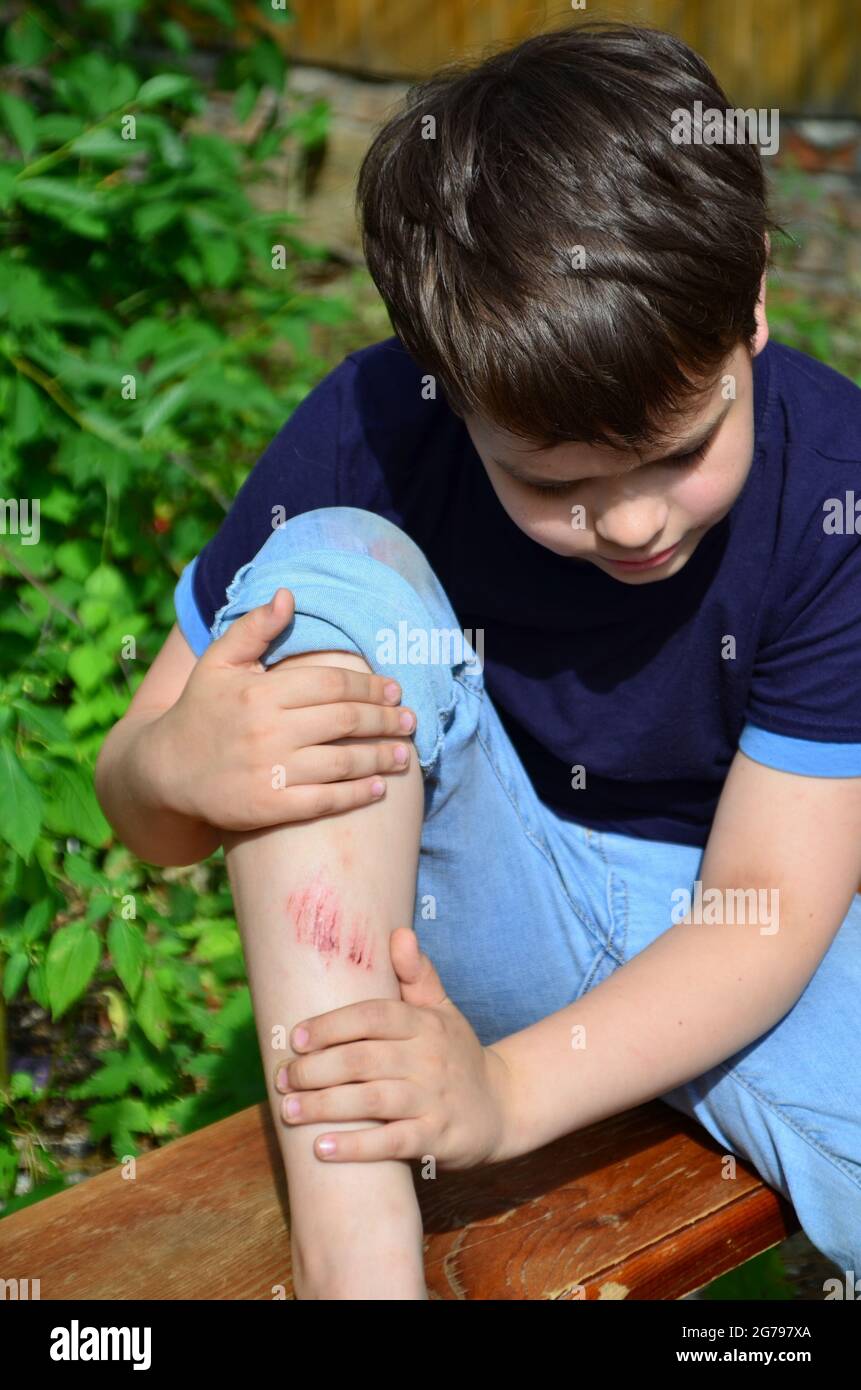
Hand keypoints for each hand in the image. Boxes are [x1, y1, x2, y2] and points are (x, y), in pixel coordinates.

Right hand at [151, 588, 416, 831]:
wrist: (165, 771)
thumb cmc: (200, 710)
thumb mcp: (219, 662)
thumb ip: (255, 629)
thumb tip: (289, 596)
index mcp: (261, 691)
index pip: (332, 685)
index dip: (370, 687)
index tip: (395, 691)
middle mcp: (267, 730)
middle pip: (345, 721)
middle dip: (385, 720)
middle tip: (410, 721)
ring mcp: (269, 771)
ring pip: (342, 762)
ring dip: (380, 757)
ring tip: (403, 755)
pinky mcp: (269, 807)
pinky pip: (324, 800)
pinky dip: (356, 794)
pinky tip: (377, 789)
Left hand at [274, 927, 515, 1169]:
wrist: (502, 1106)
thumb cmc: (456, 1054)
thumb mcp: (442, 1010)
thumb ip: (417, 975)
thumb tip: (399, 933)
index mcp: (424, 1024)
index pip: (372, 1016)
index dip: (330, 1025)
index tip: (294, 1039)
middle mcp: (429, 1058)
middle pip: (363, 1059)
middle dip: (315, 1070)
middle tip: (283, 1080)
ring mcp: (434, 1099)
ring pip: (372, 1100)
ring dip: (324, 1107)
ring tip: (289, 1111)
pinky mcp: (436, 1137)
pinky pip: (392, 1142)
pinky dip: (356, 1146)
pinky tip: (322, 1149)